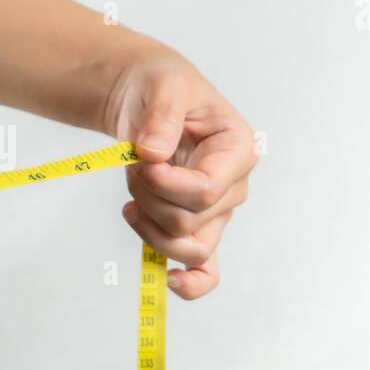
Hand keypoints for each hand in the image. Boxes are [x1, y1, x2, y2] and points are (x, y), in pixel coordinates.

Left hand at [101, 42, 257, 298]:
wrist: (143, 99)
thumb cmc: (160, 87)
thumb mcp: (162, 86)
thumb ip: (161, 116)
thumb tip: (153, 153)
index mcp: (237, 149)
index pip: (207, 191)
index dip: (167, 186)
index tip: (142, 162)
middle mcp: (233, 186)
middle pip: (189, 222)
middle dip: (149, 197)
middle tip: (133, 165)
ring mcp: (216, 212)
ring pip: (187, 248)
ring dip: (148, 225)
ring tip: (132, 193)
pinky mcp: (197, 227)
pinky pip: (204, 270)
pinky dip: (191, 283)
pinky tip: (169, 281)